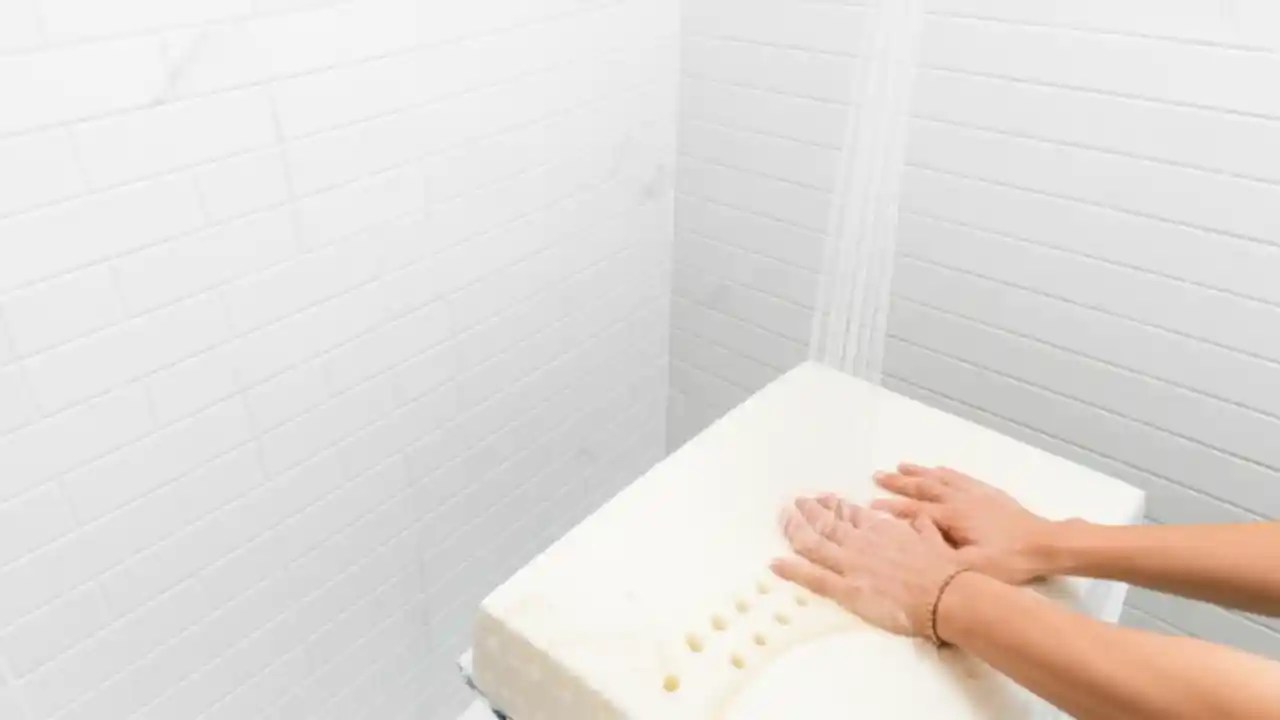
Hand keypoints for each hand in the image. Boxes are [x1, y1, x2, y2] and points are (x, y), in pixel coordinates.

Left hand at [771, 496, 961, 638]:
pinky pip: (813, 577)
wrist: (947, 594)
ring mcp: (851, 564)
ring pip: (814, 543)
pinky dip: (792, 569)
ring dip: (795, 529)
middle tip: (796, 502)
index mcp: (882, 529)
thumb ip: (921, 527)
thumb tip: (919, 518)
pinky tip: (775, 563)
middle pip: (827, 522)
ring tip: (783, 520)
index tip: (825, 498)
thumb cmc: (946, 569)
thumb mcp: (933, 538)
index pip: (852, 514)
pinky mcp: (846, 589)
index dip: (836, 505)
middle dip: (809, 510)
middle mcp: (861, 542)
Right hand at [871, 463, 1058, 583]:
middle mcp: (960, 500)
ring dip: (919, 472)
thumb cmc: (1009, 560)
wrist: (1046, 544)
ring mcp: (975, 494)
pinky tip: (939, 469)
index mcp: (952, 517)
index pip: (915, 510)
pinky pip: (961, 477)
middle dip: (899, 482)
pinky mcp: (989, 493)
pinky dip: (945, 472)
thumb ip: (941, 556)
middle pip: (924, 487)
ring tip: (901, 466)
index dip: (892, 507)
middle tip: (877, 475)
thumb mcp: (973, 567)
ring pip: (941, 478)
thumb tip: (913, 547)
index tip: (870, 505)